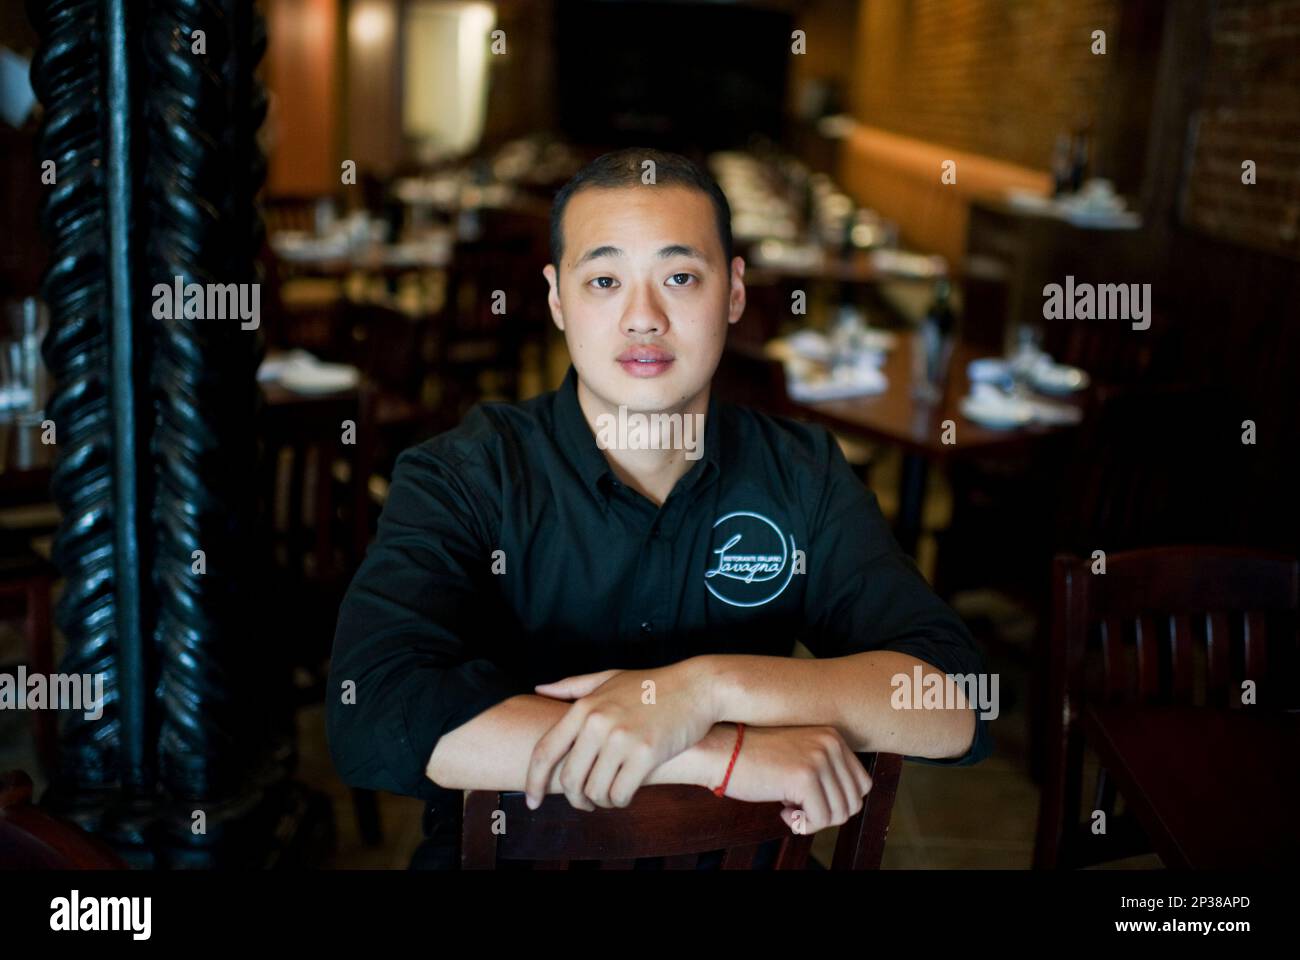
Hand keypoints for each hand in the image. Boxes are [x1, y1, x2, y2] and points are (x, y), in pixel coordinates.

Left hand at [525, 659, 718, 811]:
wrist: (696, 687)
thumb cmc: (652, 684)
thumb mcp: (609, 678)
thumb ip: (572, 686)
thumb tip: (539, 690)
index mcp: (584, 707)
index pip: (545, 751)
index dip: (534, 780)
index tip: (532, 799)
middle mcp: (598, 723)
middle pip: (569, 779)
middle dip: (575, 798)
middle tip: (585, 801)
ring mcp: (622, 739)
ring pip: (595, 791)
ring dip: (600, 801)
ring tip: (609, 795)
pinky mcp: (646, 754)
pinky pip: (620, 794)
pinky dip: (619, 801)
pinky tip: (625, 794)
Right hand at [716, 725, 872, 835]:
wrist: (719, 750)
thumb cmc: (752, 756)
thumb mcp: (798, 752)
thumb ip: (825, 769)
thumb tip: (846, 805)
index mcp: (832, 736)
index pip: (861, 783)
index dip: (836, 801)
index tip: (809, 801)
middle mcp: (830, 743)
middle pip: (853, 801)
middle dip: (826, 813)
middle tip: (798, 809)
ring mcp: (819, 759)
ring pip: (839, 813)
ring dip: (813, 820)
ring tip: (788, 809)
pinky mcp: (805, 777)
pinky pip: (820, 819)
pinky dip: (802, 824)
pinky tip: (781, 811)